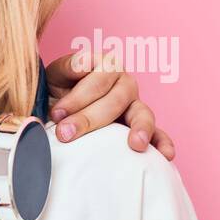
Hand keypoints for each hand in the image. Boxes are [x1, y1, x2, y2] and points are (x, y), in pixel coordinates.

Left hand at [45, 50, 175, 159]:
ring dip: (140, 129)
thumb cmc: (57, 91)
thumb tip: (83, 63)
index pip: (97, 82)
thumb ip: (67, 66)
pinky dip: (162, 143)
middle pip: (115, 101)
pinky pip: (158, 135)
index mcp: (106, 66)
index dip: (76, 99)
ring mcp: (135, 106)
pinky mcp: (140, 128)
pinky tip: (165, 155)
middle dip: (89, 119)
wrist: (58, 111)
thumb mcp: (55, 74)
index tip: (56, 115)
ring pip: (142, 114)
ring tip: (135, 144)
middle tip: (65, 134)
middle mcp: (125, 84)